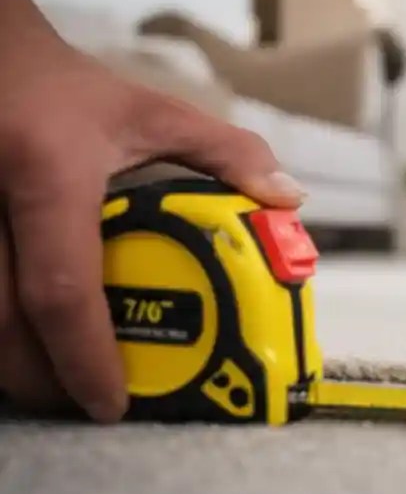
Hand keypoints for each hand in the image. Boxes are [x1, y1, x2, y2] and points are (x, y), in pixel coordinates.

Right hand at [0, 33, 304, 421]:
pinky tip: (20, 345)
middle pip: (3, 324)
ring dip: (10, 366)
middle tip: (86, 405)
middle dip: (42, 380)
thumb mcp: (152, 110)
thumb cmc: (67, 88)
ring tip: (57, 387)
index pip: (63, 288)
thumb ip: (227, 152)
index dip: (85, 356)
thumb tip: (289, 198)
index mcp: (50, 174)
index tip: (111, 402)